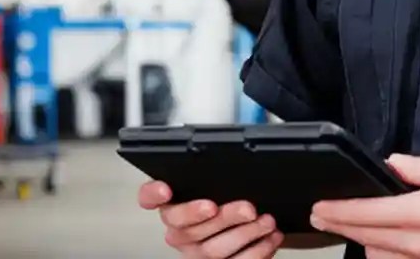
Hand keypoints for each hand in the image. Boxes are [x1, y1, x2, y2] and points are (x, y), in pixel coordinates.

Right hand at [138, 180, 283, 257]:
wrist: (241, 233)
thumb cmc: (226, 202)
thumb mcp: (220, 185)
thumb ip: (217, 178)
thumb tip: (237, 168)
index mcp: (172, 206)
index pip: (149, 198)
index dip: (153, 194)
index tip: (166, 189)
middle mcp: (178, 232)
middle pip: (188, 228)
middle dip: (223, 218)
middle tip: (247, 208)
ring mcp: (195, 253)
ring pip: (212, 250)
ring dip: (245, 235)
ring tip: (266, 221)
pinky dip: (257, 251)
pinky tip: (270, 238)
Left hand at [308, 154, 419, 258]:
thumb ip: (414, 166)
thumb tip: (389, 164)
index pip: (365, 213)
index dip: (337, 210)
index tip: (318, 205)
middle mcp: (419, 244)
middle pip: (364, 238)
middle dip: (338, 226)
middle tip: (320, 216)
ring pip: (378, 258)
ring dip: (362, 242)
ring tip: (352, 227)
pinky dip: (385, 256)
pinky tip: (382, 244)